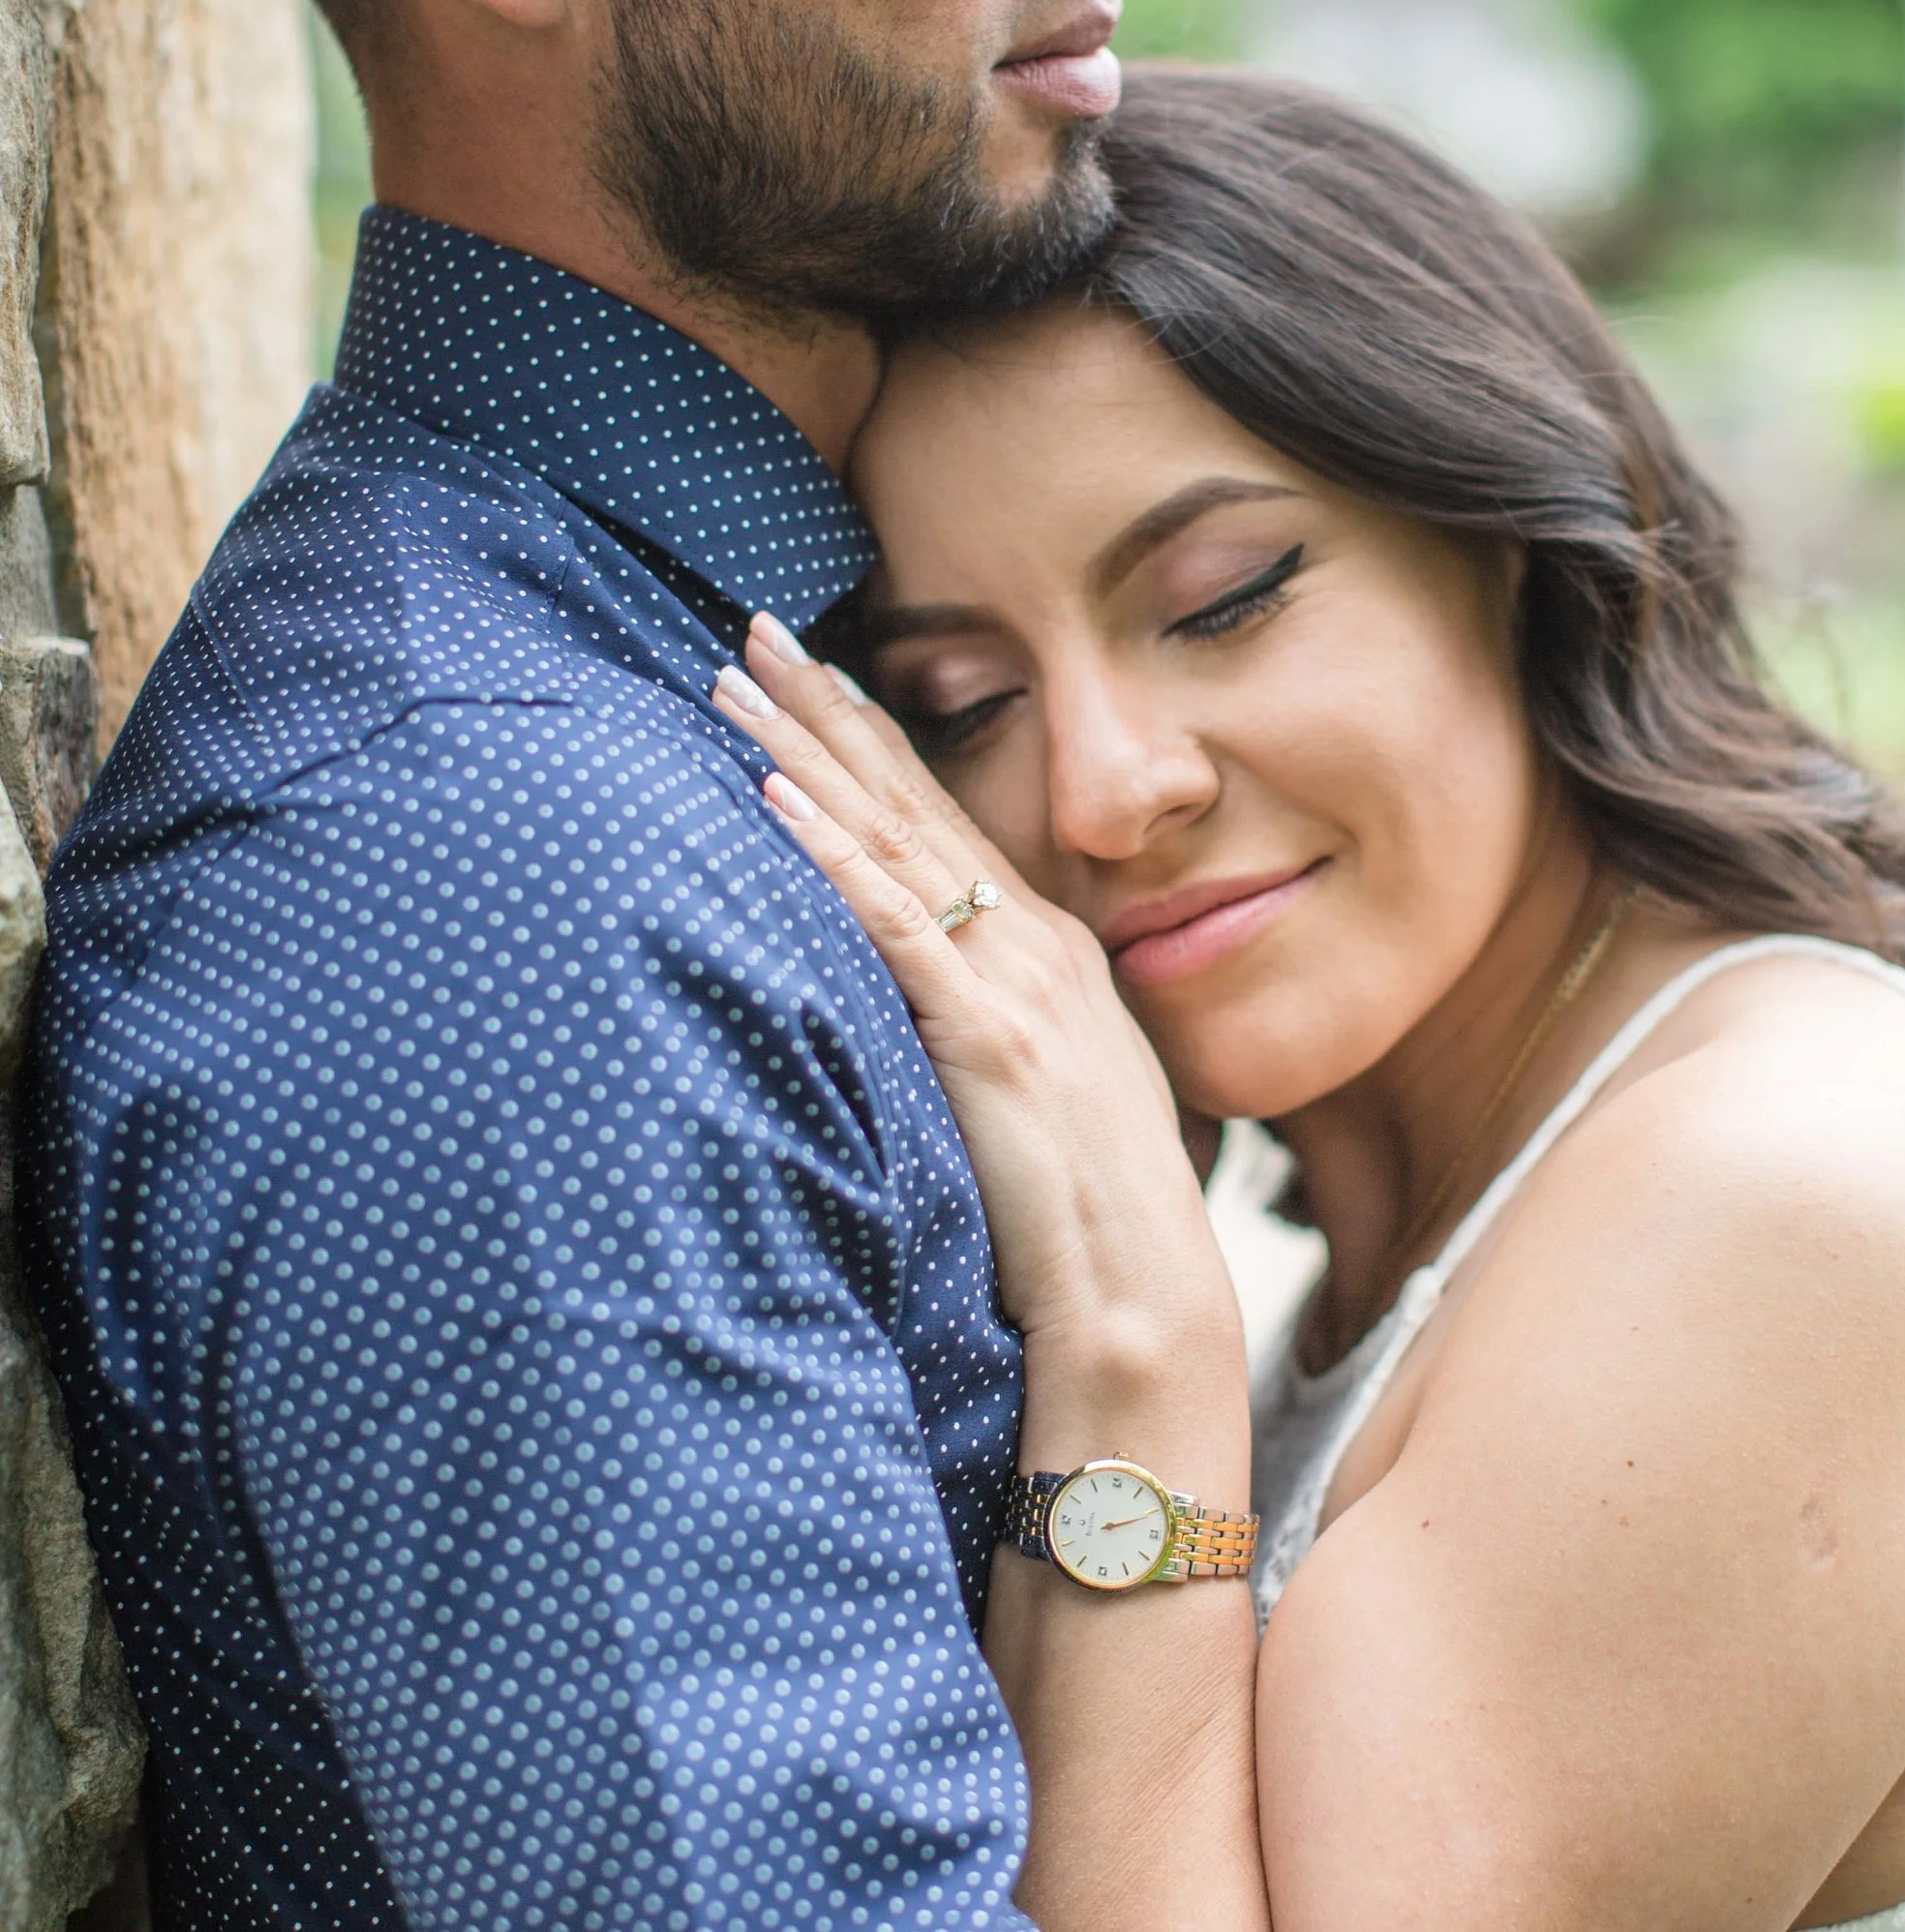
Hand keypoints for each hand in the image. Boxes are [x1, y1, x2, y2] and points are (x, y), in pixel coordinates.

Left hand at [712, 622, 1237, 1389]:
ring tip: (735, 685)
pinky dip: (833, 858)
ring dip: (807, 754)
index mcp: (1050, 952)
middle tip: (753, 631)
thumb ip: (995, 1031)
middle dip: (827, 708)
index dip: (872, 736)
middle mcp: (1037, 946)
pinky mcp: (987, 1038)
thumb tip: (930, 1012)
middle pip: (909, 800)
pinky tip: (777, 801)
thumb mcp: (1051, 1094)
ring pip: (890, 840)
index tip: (807, 670)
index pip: (944, 816)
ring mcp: (1015, 986)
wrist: (1143, 1301)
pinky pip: (894, 927)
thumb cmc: (1091, 1218)